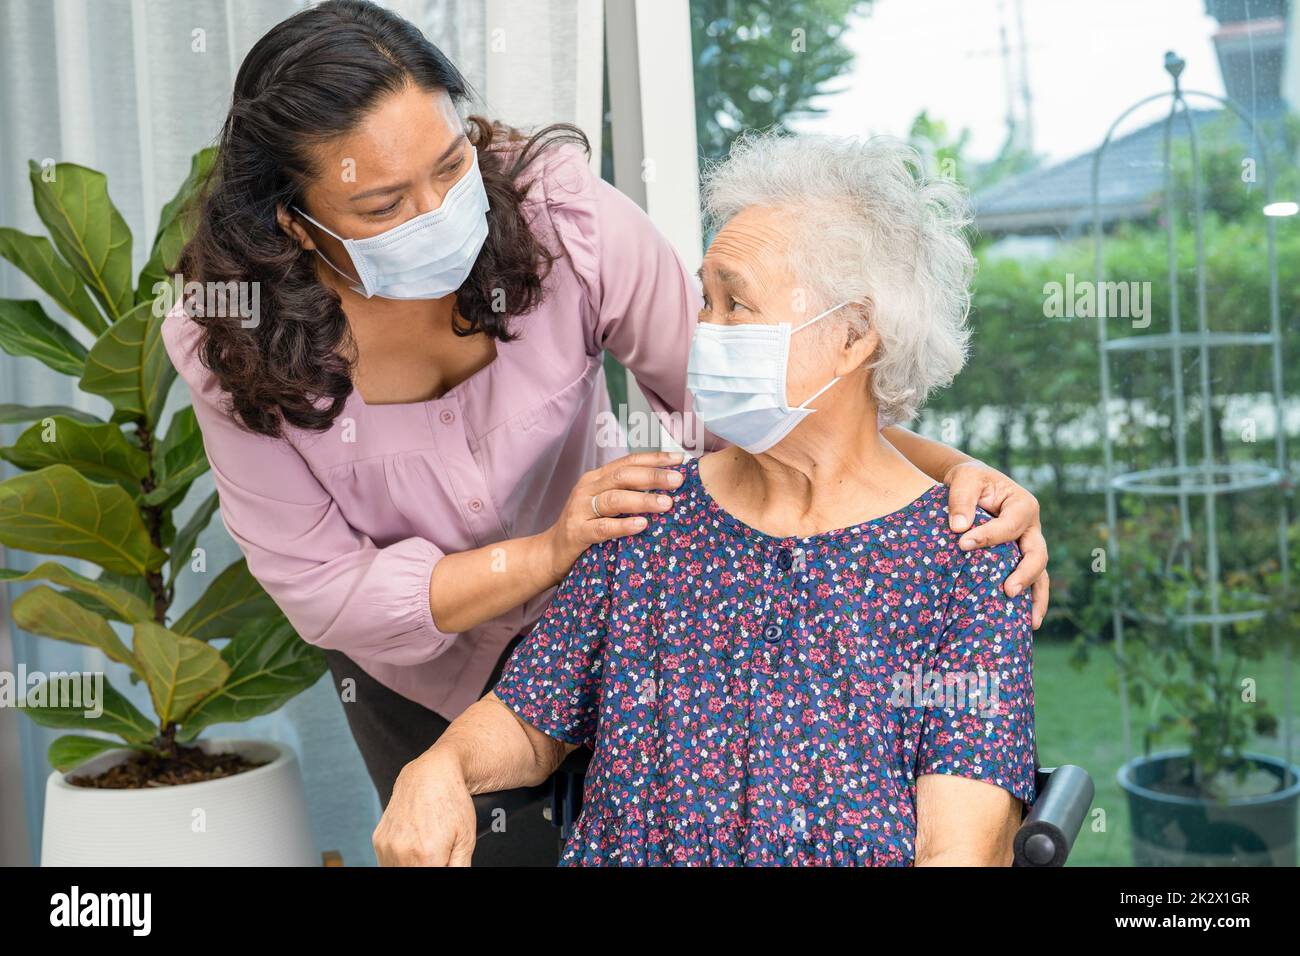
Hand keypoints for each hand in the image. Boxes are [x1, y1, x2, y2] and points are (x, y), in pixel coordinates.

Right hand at [373, 748, 475, 865]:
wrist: (431, 773)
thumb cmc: (452, 801)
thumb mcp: (466, 839)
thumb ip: (459, 868)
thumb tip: (453, 876)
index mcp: (427, 856)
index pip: (431, 877)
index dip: (440, 868)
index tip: (443, 861)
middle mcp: (403, 852)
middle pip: (412, 875)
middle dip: (427, 866)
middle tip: (438, 853)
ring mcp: (387, 846)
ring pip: (396, 870)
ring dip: (411, 866)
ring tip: (425, 849)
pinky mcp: (379, 839)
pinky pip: (386, 860)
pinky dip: (399, 859)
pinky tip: (413, 844)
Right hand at [542, 450, 684, 580]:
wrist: (551, 553)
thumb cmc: (586, 527)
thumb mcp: (604, 505)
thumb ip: (628, 494)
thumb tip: (667, 489)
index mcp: (597, 478)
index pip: (628, 462)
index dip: (654, 459)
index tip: (679, 460)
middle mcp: (587, 489)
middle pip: (623, 476)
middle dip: (653, 476)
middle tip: (678, 480)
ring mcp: (580, 510)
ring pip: (614, 499)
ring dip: (642, 500)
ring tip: (666, 503)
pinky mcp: (576, 533)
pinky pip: (602, 528)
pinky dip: (623, 526)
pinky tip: (642, 525)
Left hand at [942, 460, 1048, 628]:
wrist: (972, 484)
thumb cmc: (969, 480)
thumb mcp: (965, 479)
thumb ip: (961, 499)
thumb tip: (959, 528)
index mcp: (1022, 505)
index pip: (1009, 526)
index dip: (988, 537)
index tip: (962, 545)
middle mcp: (1031, 527)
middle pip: (1037, 553)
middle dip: (1025, 574)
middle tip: (1008, 591)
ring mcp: (1028, 545)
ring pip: (1040, 573)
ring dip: (1036, 597)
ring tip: (1030, 622)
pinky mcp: (1018, 558)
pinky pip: (1031, 581)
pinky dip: (1031, 600)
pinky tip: (1026, 622)